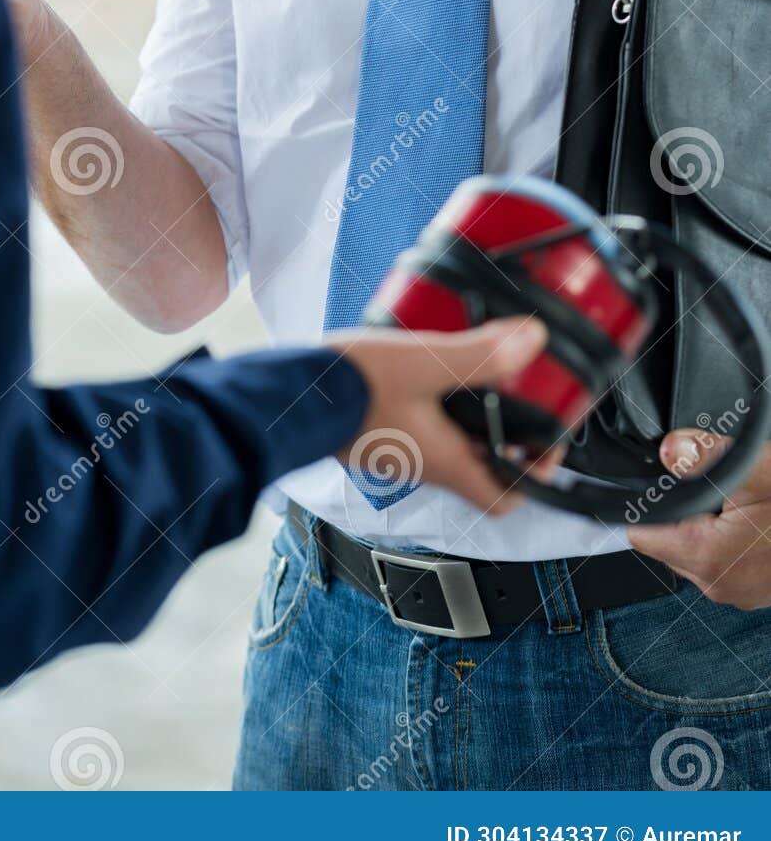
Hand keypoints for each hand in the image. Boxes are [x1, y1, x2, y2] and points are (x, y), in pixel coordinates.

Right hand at [327, 316, 559, 515]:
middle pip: (483, 465)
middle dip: (509, 434)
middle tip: (522, 395)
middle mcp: (425, 463)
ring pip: (453, 441)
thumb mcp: (424, 364)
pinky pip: (423, 422)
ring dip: (474, 413)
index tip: (551, 443)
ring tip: (482, 368)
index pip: (505, 498)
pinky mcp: (378, 428)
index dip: (537, 477)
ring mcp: (400, 448)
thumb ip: (481, 355)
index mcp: (447, 462)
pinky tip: (432, 362)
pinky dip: (440, 400)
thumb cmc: (349, 390)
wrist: (289, 391)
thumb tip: (533, 342)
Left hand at [627, 429, 770, 608]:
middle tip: (714, 487)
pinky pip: (721, 560)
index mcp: (708, 559)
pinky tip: (751, 518)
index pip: (640, 533)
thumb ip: (705, 455)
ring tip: (738, 502)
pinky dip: (726, 537)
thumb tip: (668, 449)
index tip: (653, 480)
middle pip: (664, 540)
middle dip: (679, 510)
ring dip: (704, 522)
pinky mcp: (754, 591)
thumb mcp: (757, 468)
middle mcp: (718, 585)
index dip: (643, 501)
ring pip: (692, 549)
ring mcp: (738, 593)